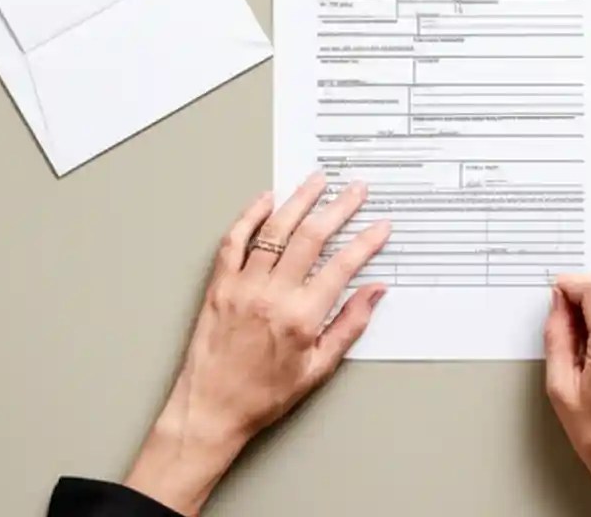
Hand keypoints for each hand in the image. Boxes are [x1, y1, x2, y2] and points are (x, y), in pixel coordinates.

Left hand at [123, 173, 389, 515]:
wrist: (210, 409)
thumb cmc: (262, 395)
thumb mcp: (317, 369)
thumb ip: (348, 326)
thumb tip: (373, 293)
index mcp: (300, 317)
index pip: (342, 266)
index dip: (366, 241)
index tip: (380, 226)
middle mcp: (271, 295)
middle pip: (312, 237)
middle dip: (338, 208)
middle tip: (355, 190)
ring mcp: (242, 286)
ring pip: (275, 230)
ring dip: (299, 200)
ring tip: (316, 181)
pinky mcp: (219, 285)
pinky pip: (235, 240)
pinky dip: (250, 216)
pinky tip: (266, 200)